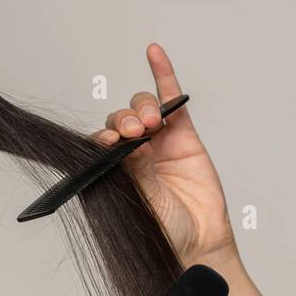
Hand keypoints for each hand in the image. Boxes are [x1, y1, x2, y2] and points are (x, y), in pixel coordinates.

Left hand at [92, 43, 238, 268]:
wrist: (197, 243)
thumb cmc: (160, 231)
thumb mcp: (137, 202)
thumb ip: (130, 171)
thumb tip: (122, 143)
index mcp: (111, 170)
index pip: (99, 142)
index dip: (103, 138)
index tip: (109, 144)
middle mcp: (130, 154)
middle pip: (120, 121)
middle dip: (125, 122)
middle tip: (134, 134)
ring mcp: (157, 142)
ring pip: (142, 108)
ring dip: (143, 108)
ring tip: (151, 123)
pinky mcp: (182, 135)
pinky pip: (170, 97)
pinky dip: (162, 73)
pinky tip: (154, 52)